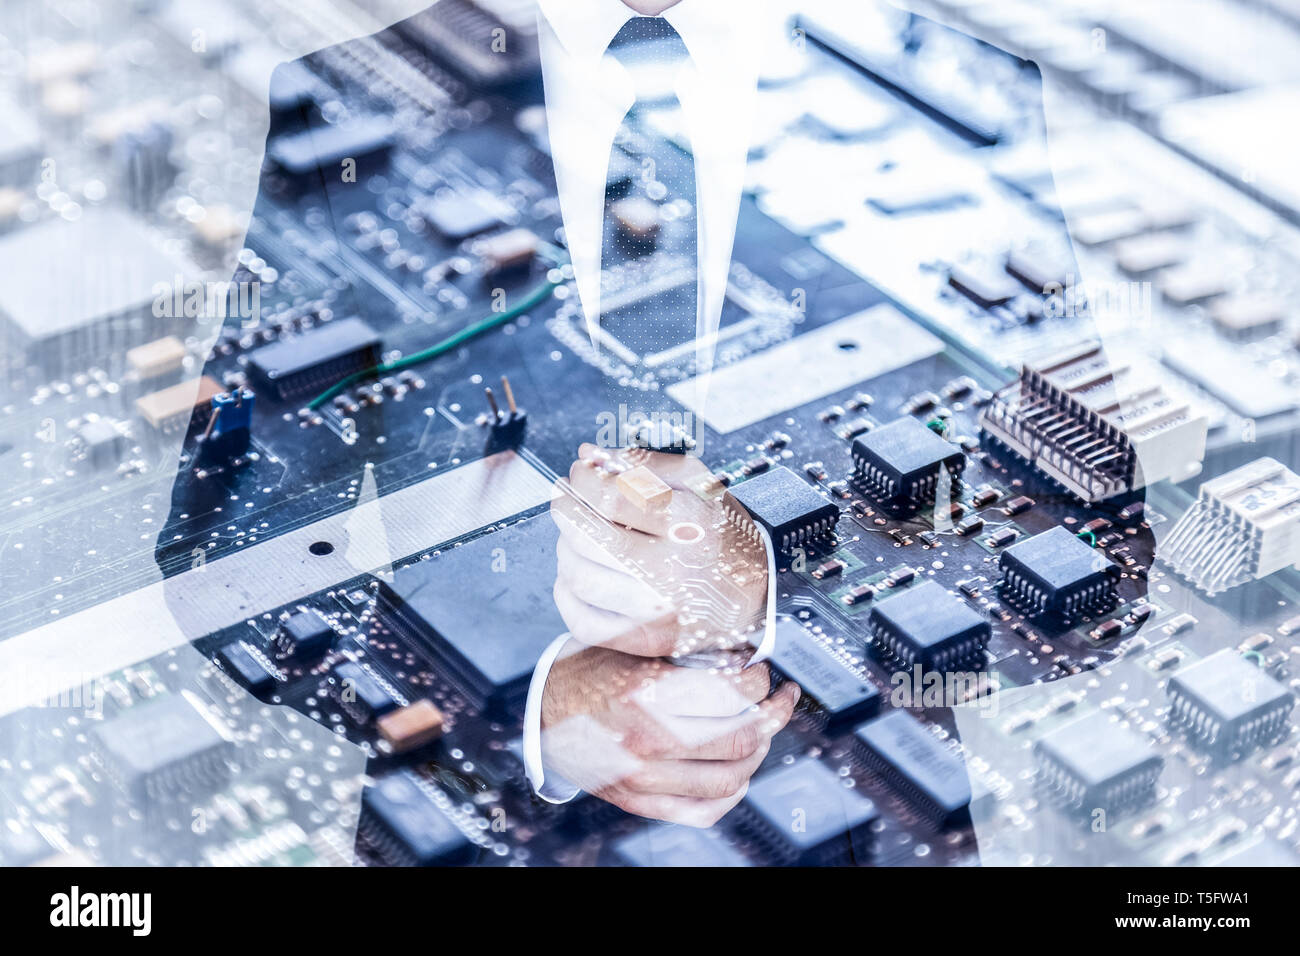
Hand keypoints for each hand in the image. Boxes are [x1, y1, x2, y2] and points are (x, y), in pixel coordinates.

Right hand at [540, 639, 799, 825]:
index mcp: (645, 693)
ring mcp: (643, 778)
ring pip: (731, 778)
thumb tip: (744, 655)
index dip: (759, 680)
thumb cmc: (588, 671)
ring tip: (762, 730)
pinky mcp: (639, 802)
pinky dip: (732, 793)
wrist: (541, 711)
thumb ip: (683, 653)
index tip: (761, 670)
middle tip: (779, 698)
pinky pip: (704, 811)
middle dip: (773, 714)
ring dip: (759, 751)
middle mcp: (646, 740)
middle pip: (740, 738)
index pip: (732, 694)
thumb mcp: (632, 647)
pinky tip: (739, 771)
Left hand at [550, 443, 768, 658]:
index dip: (581, 481)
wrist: (760, 594)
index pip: (609, 497)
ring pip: (579, 577)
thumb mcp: (699, 485)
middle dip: (566, 512)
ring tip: (578, 539)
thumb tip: (588, 456)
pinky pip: (583, 621)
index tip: (578, 474)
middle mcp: (671, 570)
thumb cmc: (724, 535)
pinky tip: (579, 577)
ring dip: (566, 551)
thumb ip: (642, 464)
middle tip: (568, 503)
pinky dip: (568, 597)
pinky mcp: (645, 640)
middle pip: (586, 538)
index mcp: (687, 524)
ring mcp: (656, 611)